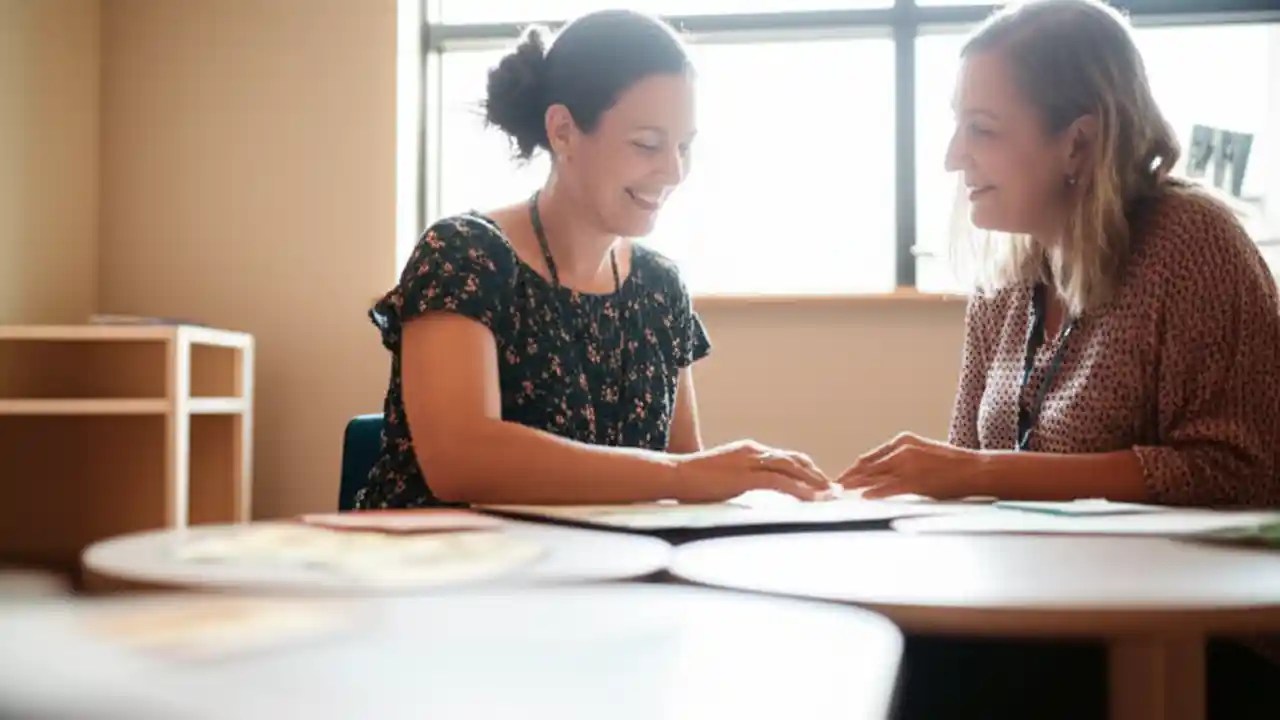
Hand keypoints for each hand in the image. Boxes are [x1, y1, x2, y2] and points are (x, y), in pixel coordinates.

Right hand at [674, 440, 833, 501]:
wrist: (673, 476)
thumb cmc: (693, 481)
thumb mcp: (724, 478)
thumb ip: (742, 480)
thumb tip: (751, 490)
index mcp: (749, 450)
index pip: (785, 457)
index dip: (807, 469)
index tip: (821, 482)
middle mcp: (753, 451)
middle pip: (795, 460)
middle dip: (817, 475)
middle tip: (835, 489)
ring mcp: (750, 461)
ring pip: (792, 468)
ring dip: (815, 482)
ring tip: (831, 495)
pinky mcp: (745, 476)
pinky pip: (780, 482)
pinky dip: (800, 490)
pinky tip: (812, 499)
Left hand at [838, 432, 985, 499]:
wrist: (978, 470)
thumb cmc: (955, 467)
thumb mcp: (925, 455)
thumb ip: (903, 462)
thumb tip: (884, 476)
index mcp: (903, 441)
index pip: (869, 458)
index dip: (853, 471)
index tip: (842, 480)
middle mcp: (901, 449)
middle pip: (865, 466)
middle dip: (848, 479)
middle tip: (832, 490)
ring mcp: (907, 463)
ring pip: (872, 477)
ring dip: (854, 487)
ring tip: (839, 496)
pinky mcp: (915, 479)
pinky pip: (887, 488)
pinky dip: (872, 493)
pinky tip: (862, 498)